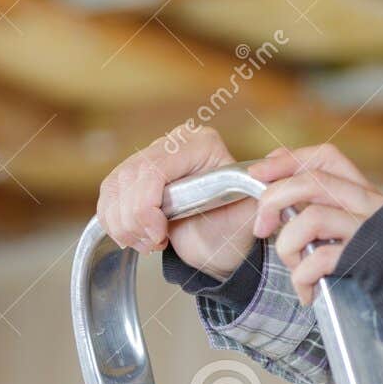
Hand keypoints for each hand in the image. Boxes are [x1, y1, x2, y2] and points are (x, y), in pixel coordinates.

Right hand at [97, 123, 255, 280]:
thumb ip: (261, 189)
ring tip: (150, 241)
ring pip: (114, 187)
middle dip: (134, 219)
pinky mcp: (133, 174)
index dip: (146, 206)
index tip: (158, 235)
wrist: (219, 242)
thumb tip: (275, 161)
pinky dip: (114, 222)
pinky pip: (107, 196)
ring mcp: (151, 155)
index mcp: (202, 143)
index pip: (154, 168)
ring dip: (123, 223)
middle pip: (129, 177)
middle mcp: (174, 141)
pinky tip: (137, 236)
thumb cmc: (235, 226)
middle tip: (154, 242)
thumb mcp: (250, 212)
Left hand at [248, 144, 382, 306]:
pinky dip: (302, 277)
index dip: (289, 160)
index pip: (326, 157)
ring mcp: (371, 231)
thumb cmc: (375, 266)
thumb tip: (276, 170)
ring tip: (292, 266)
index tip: (258, 172)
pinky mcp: (369, 259)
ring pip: (312, 218)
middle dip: (273, 199)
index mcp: (364, 193)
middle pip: (313, 181)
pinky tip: (306, 293)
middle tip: (260, 227)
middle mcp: (371, 205)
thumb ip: (321, 203)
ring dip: (287, 245)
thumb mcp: (350, 227)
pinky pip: (320, 259)